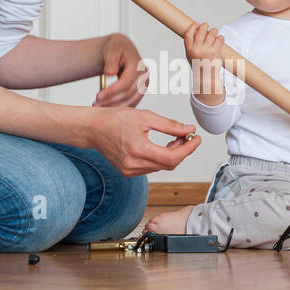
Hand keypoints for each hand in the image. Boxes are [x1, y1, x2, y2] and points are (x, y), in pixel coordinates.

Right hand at [86, 107, 201, 176]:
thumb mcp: (145, 117)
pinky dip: (161, 158)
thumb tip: (189, 130)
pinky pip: (152, 168)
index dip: (188, 149)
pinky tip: (163, 146)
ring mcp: (130, 171)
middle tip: (187, 135)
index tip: (197, 139)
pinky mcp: (128, 172)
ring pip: (161, 167)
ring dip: (172, 154)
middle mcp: (133, 164)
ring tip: (175, 138)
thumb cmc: (115, 119)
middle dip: (182, 150)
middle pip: (169, 164)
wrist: (93, 128)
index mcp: (138, 149)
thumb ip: (170, 125)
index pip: (172, 157)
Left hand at [93, 34, 144, 107]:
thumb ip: (111, 62)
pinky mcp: (141, 90)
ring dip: (115, 106)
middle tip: (96, 104)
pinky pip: (132, 102)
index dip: (111, 91)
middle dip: (111, 101)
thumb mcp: (111, 51)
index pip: (125, 83)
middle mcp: (144, 76)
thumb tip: (110, 73)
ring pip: (131, 101)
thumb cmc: (116, 48)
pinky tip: (107, 107)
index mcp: (138, 65)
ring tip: (99, 107)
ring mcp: (144, 84)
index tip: (98, 96)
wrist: (122, 48)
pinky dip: (120, 107)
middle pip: (128, 94)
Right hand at [184, 22, 224, 61]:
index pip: (188, 34)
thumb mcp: (190, 55)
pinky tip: (220, 38)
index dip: (192, 27)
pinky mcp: (215, 51)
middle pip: (201, 31)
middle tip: (206, 25)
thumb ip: (191, 45)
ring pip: (211, 33)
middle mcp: (197, 49)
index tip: (196, 23)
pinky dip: (220, 37)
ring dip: (214, 30)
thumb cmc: (199, 65)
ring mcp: (206, 49)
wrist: (207, 76)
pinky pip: (219, 39)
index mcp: (189, 49)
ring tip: (214, 32)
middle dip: (204, 26)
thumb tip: (195, 31)